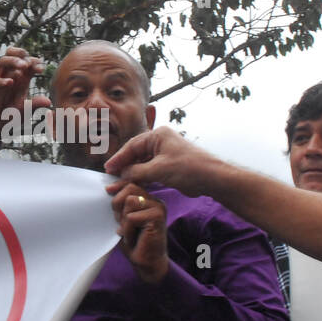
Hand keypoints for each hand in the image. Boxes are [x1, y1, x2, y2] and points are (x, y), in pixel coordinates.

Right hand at [0, 47, 48, 135]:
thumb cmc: (9, 115)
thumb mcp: (25, 110)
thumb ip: (35, 104)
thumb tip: (48, 101)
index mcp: (20, 78)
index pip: (26, 61)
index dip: (34, 62)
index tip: (41, 69)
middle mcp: (8, 75)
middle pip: (12, 54)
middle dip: (21, 53)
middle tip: (29, 62)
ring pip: (2, 61)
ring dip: (13, 61)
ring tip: (23, 66)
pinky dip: (2, 81)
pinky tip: (10, 82)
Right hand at [104, 127, 219, 196]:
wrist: (213, 178)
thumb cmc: (189, 168)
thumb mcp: (158, 170)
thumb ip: (136, 172)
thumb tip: (121, 175)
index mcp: (158, 135)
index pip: (132, 146)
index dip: (119, 158)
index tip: (108, 169)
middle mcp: (161, 141)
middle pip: (136, 153)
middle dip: (125, 166)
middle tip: (112, 178)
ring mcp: (166, 153)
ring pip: (143, 162)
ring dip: (133, 173)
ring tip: (121, 183)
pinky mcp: (170, 165)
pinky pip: (151, 169)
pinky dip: (143, 177)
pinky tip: (136, 185)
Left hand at [109, 182, 168, 283]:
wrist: (147, 263)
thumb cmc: (135, 243)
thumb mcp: (124, 219)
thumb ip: (121, 205)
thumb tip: (109, 188)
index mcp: (148, 200)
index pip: (131, 184)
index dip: (118, 186)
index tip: (107, 191)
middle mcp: (155, 201)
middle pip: (130, 188)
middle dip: (118, 204)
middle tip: (120, 222)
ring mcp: (158, 208)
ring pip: (130, 202)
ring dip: (123, 220)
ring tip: (129, 232)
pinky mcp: (157, 217)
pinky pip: (131, 217)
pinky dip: (127, 230)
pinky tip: (133, 239)